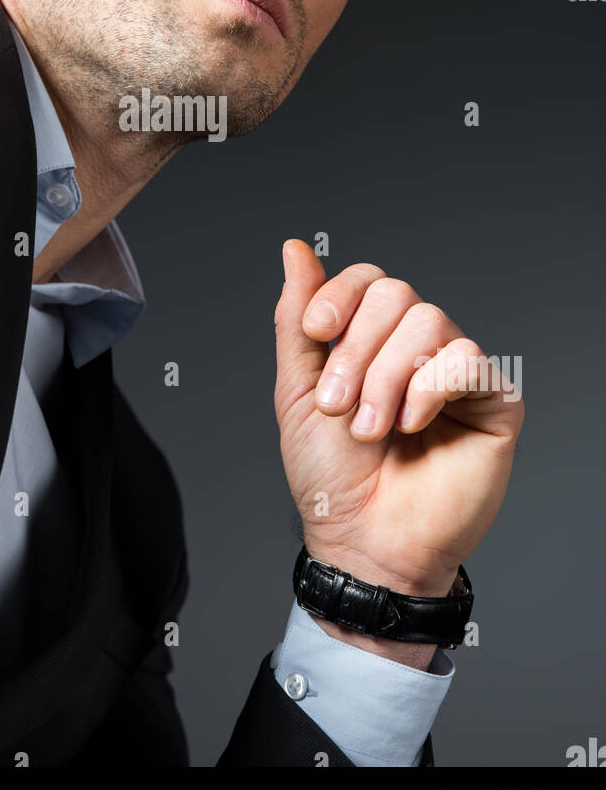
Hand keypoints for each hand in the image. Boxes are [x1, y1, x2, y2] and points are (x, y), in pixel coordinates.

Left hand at [274, 240, 523, 601]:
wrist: (363, 540)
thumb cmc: (331, 476)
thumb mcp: (297, 390)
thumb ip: (297, 320)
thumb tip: (295, 249)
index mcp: (372, 341)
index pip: (368, 280)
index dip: (340, 295)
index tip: (316, 333)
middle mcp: (416, 350)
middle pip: (396, 294)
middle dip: (356, 350)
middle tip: (338, 407)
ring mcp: (456, 374)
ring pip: (429, 321)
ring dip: (386, 377)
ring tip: (371, 429)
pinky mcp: (494, 402)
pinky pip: (468, 359)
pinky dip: (429, 388)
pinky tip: (412, 425)